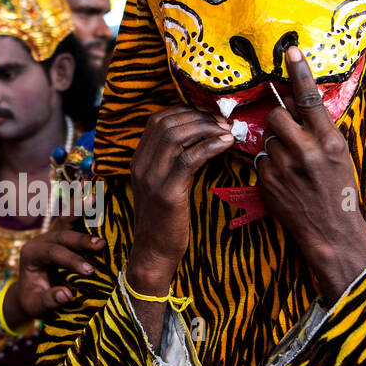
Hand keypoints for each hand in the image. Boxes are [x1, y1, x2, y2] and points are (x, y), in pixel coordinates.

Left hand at [6, 229, 105, 324]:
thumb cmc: (33, 300)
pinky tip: (103, 225)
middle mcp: (41, 241)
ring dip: (87, 229)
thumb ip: (49, 300)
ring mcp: (52, 236)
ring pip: (69, 226)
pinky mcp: (63, 238)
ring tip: (104, 233)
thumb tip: (67, 295)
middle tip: (101, 245)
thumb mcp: (36, 305)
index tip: (89, 271)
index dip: (71, 259)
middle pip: (62, 236)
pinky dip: (88, 225)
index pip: (51, 252)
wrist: (30, 294)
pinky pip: (75, 226)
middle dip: (82, 240)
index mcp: (31, 254)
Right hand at [129, 107, 232, 291]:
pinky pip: (190, 158)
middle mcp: (141, 165)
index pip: (158, 120)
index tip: (209, 116)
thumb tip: (201, 138)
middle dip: (200, 117)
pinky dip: (211, 146)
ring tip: (227, 131)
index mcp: (138, 160)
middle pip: (169, 123)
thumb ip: (172, 162)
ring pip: (178, 136)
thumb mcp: (162, 185)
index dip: (186, 112)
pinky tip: (226, 144)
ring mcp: (152, 178)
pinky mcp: (167, 192)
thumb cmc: (165, 220)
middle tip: (223, 122)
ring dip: (207, 128)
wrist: (154, 253)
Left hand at [256, 46, 365, 305]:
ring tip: (292, 163)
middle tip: (290, 133)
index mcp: (330, 142)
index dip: (299, 73)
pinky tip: (284, 178)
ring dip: (275, 144)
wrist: (331, 232)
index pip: (310, 99)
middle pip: (277, 115)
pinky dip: (269, 163)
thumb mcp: (340, 156)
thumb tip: (298, 102)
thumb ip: (320, 129)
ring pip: (267, 137)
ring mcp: (284, 167)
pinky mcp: (267, 181)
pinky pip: (261, 158)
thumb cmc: (339, 191)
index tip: (290, 51)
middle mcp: (306, 151)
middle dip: (279, 119)